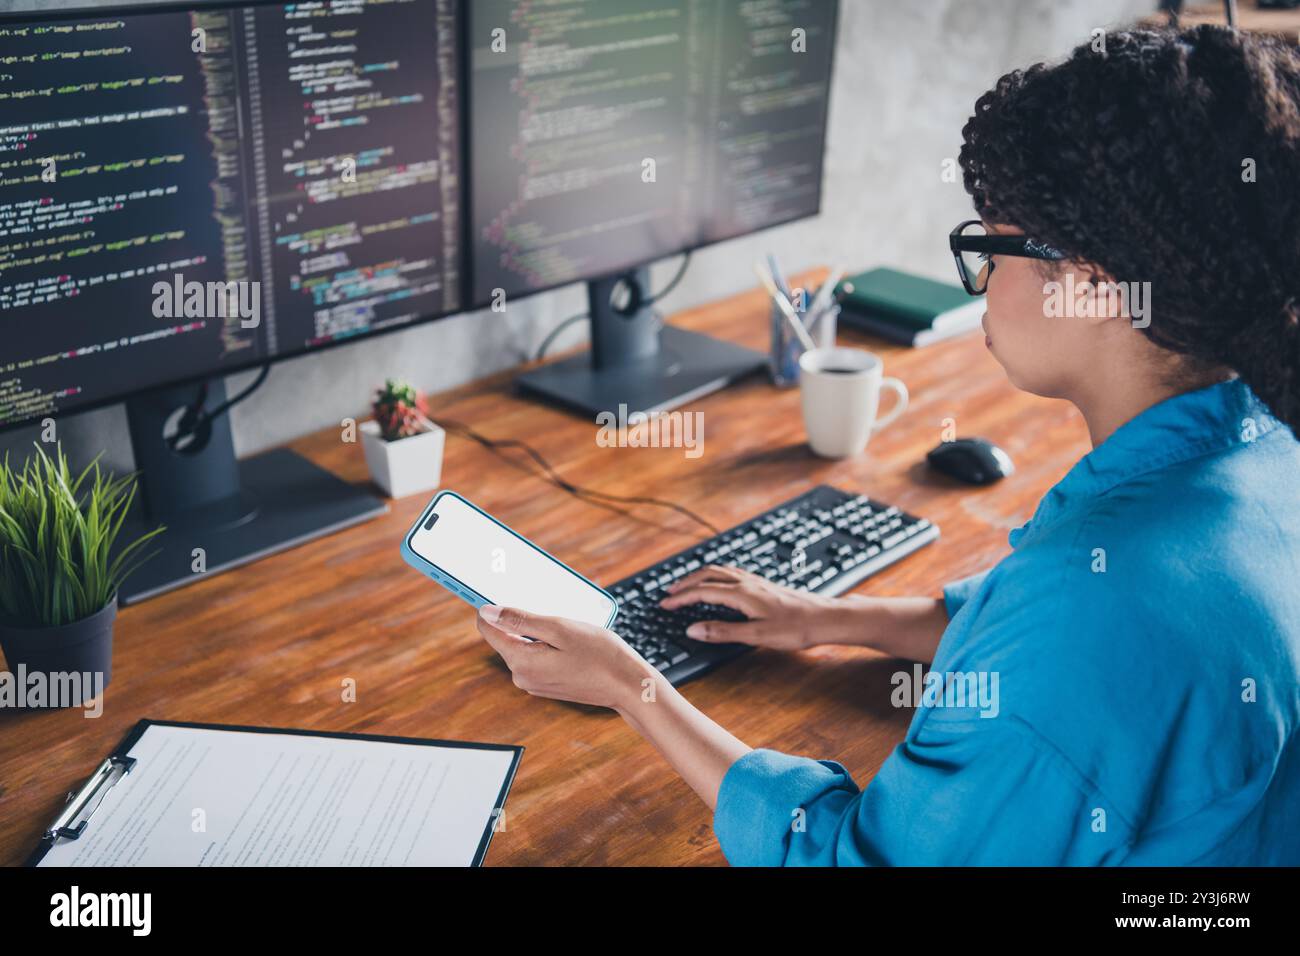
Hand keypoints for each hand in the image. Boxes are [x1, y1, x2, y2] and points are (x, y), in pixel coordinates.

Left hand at [475, 604, 654, 710]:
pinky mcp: (545, 685)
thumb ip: (520, 620)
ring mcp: (533, 684)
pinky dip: (547, 644)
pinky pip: (536, 657)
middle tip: (554, 611)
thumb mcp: (560, 628)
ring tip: (569, 630)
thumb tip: (487, 612)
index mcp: (521, 662)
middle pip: (506, 636)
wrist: (627, 686)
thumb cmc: (600, 654)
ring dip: (538, 631)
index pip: (488, 628)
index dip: (492, 606)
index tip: (498, 588)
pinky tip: (571, 642)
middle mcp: (521, 677)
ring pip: (523, 646)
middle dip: (523, 619)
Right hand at [658, 564, 844, 650]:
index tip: (664, 604)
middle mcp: (747, 583)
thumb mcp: (756, 635)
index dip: (681, 598)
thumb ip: (722, 632)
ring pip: (721, 571)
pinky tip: (721, 582)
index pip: (702, 592)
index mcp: (742, 594)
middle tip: (669, 592)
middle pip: (708, 575)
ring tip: (688, 584)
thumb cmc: (795, 628)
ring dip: (700, 576)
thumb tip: (693, 629)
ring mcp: (757, 582)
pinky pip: (733, 573)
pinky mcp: (765, 585)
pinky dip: (717, 575)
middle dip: (686, 582)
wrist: (825, 618)